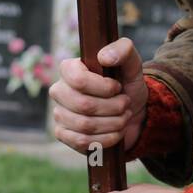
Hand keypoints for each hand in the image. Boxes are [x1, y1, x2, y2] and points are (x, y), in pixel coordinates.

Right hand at [49, 37, 146, 154]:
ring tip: (124, 117)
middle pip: (84, 105)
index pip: (78, 80)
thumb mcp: (132, 65)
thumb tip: (103, 57)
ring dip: (113, 123)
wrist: (132, 113)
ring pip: (85, 125)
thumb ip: (123, 50)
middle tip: (125, 104)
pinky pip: (82, 141)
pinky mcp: (63, 134)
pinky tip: (116, 132)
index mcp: (70, 69)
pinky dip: (106, 139)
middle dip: (113, 107)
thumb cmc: (127, 85)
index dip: (104, 87)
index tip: (118, 87)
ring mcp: (59, 113)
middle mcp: (59, 90)